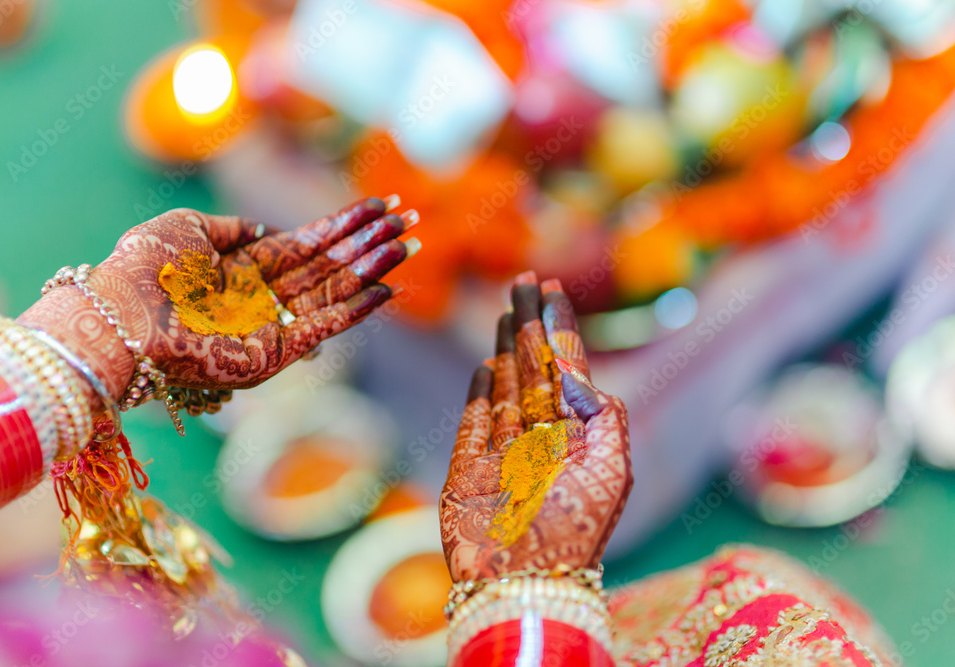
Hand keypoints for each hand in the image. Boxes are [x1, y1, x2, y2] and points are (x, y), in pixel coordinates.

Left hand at [19, 198, 415, 399]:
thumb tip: (262, 229)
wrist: (117, 317)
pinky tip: (384, 289)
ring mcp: (269, 328)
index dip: (342, 225)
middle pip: (327, 266)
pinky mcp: (272, 357)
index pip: (305, 244)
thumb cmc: (142, 268)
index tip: (378, 206)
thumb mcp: (185, 227)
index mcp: (241, 269)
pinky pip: (322, 329)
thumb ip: (230, 227)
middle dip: (368, 243)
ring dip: (371, 270)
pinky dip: (354, 311)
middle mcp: (261, 300)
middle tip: (408, 221)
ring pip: (332, 293)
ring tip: (407, 245)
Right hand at [439, 272, 631, 580]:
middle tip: (525, 282)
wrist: (524, 583)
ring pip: (505, 386)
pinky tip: (484, 364)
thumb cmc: (576, 532)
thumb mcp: (613, 471)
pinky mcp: (467, 468)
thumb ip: (602, 414)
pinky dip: (478, 392)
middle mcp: (541, 438)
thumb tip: (579, 375)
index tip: (554, 290)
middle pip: (534, 368)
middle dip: (530, 324)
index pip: (568, 369)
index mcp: (578, 438)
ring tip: (507, 310)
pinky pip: (474, 421)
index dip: (562, 329)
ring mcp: (503, 452)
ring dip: (505, 347)